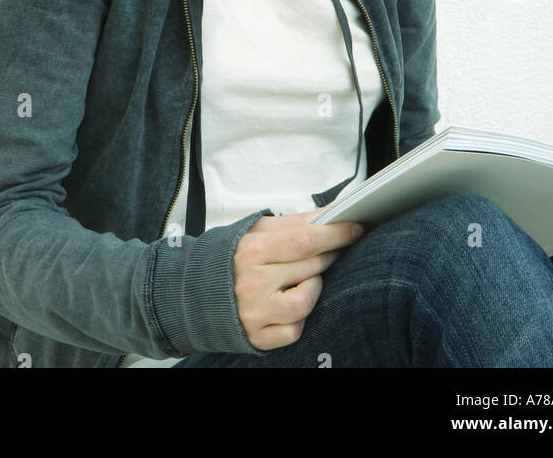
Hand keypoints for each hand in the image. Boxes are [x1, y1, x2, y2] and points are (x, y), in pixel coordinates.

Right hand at [232, 210, 363, 350]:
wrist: (198, 290)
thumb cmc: (233, 257)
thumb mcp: (257, 230)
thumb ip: (293, 223)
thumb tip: (328, 215)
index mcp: (253, 250)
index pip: (305, 240)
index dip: (336, 234)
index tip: (354, 228)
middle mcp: (253, 283)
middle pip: (311, 267)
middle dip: (332, 254)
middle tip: (337, 247)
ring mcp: (256, 313)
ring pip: (306, 303)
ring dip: (315, 287)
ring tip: (306, 278)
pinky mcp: (258, 337)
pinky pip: (294, 330)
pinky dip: (300, 317)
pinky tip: (292, 302)